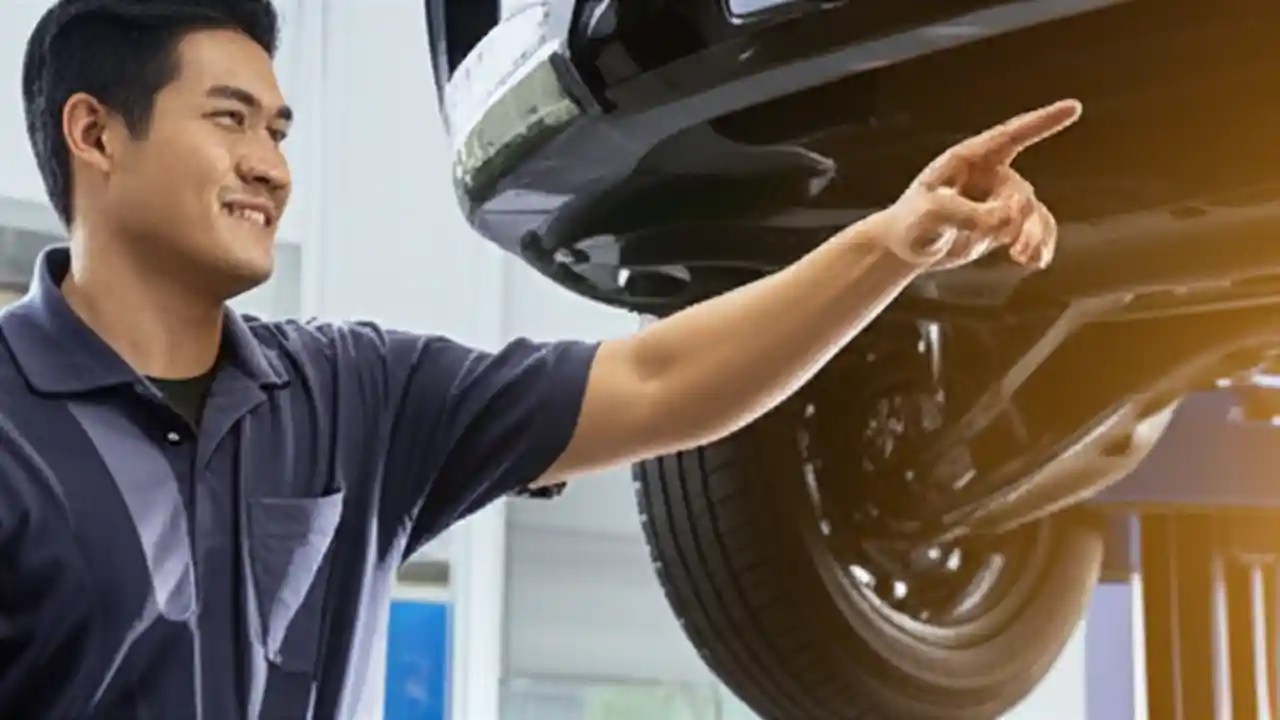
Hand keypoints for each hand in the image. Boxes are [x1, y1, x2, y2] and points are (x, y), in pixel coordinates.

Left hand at [869, 99, 1081, 271]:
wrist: (904, 247)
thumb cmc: (911, 222)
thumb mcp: (930, 215)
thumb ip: (966, 214)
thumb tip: (1005, 221)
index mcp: (968, 159)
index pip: (1010, 136)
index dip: (1042, 122)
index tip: (1073, 107)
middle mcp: (989, 174)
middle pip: (1019, 192)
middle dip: (1016, 217)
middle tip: (1004, 240)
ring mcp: (998, 199)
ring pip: (1032, 213)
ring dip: (1034, 235)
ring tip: (1023, 257)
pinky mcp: (1002, 223)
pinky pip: (1033, 230)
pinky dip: (1039, 244)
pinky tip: (1037, 262)